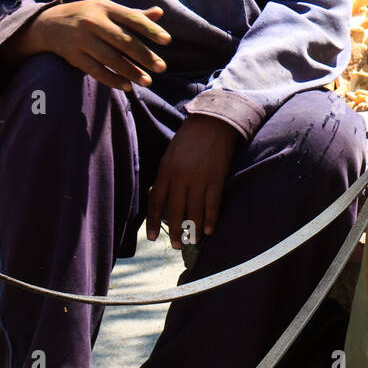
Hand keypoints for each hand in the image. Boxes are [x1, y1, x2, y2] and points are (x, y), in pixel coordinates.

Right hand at [13, 0, 171, 91]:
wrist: (47, 23)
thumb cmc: (87, 15)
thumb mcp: (107, 9)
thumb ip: (133, 14)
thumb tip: (160, 12)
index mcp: (105, 7)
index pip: (132, 18)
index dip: (150, 29)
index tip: (167, 41)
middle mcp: (93, 21)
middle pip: (123, 41)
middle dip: (144, 56)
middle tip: (162, 67)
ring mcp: (81, 39)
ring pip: (110, 59)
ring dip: (131, 72)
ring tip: (147, 81)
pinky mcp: (73, 55)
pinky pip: (95, 70)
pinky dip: (112, 80)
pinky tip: (127, 86)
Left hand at [147, 114, 239, 248]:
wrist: (213, 121)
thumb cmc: (190, 137)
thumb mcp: (170, 154)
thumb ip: (165, 175)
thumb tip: (159, 195)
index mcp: (165, 171)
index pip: (156, 202)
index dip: (152, 222)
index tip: (151, 238)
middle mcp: (180, 177)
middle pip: (175, 212)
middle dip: (175, 232)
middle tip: (177, 246)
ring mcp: (199, 178)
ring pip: (195, 211)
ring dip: (194, 229)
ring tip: (194, 241)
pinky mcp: (216, 178)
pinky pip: (213, 204)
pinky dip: (211, 219)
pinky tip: (209, 230)